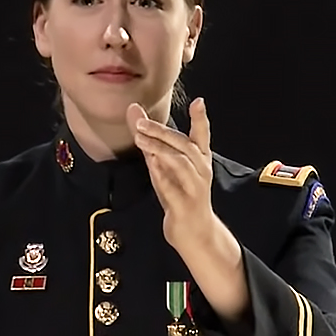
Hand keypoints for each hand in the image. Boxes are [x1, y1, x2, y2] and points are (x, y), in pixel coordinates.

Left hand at [128, 97, 215, 248]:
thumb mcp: (163, 166)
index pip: (202, 135)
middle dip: (162, 132)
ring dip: (160, 150)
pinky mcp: (184, 206)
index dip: (200, 119)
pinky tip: (152, 165)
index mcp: (199, 160)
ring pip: (181, 164)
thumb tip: (133, 110)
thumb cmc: (179, 195)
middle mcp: (200, 171)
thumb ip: (149, 140)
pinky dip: (163, 176)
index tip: (199, 101)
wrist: (194, 233)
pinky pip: (174, 189)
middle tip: (140, 122)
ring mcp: (194, 189)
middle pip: (185, 146)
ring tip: (140, 140)